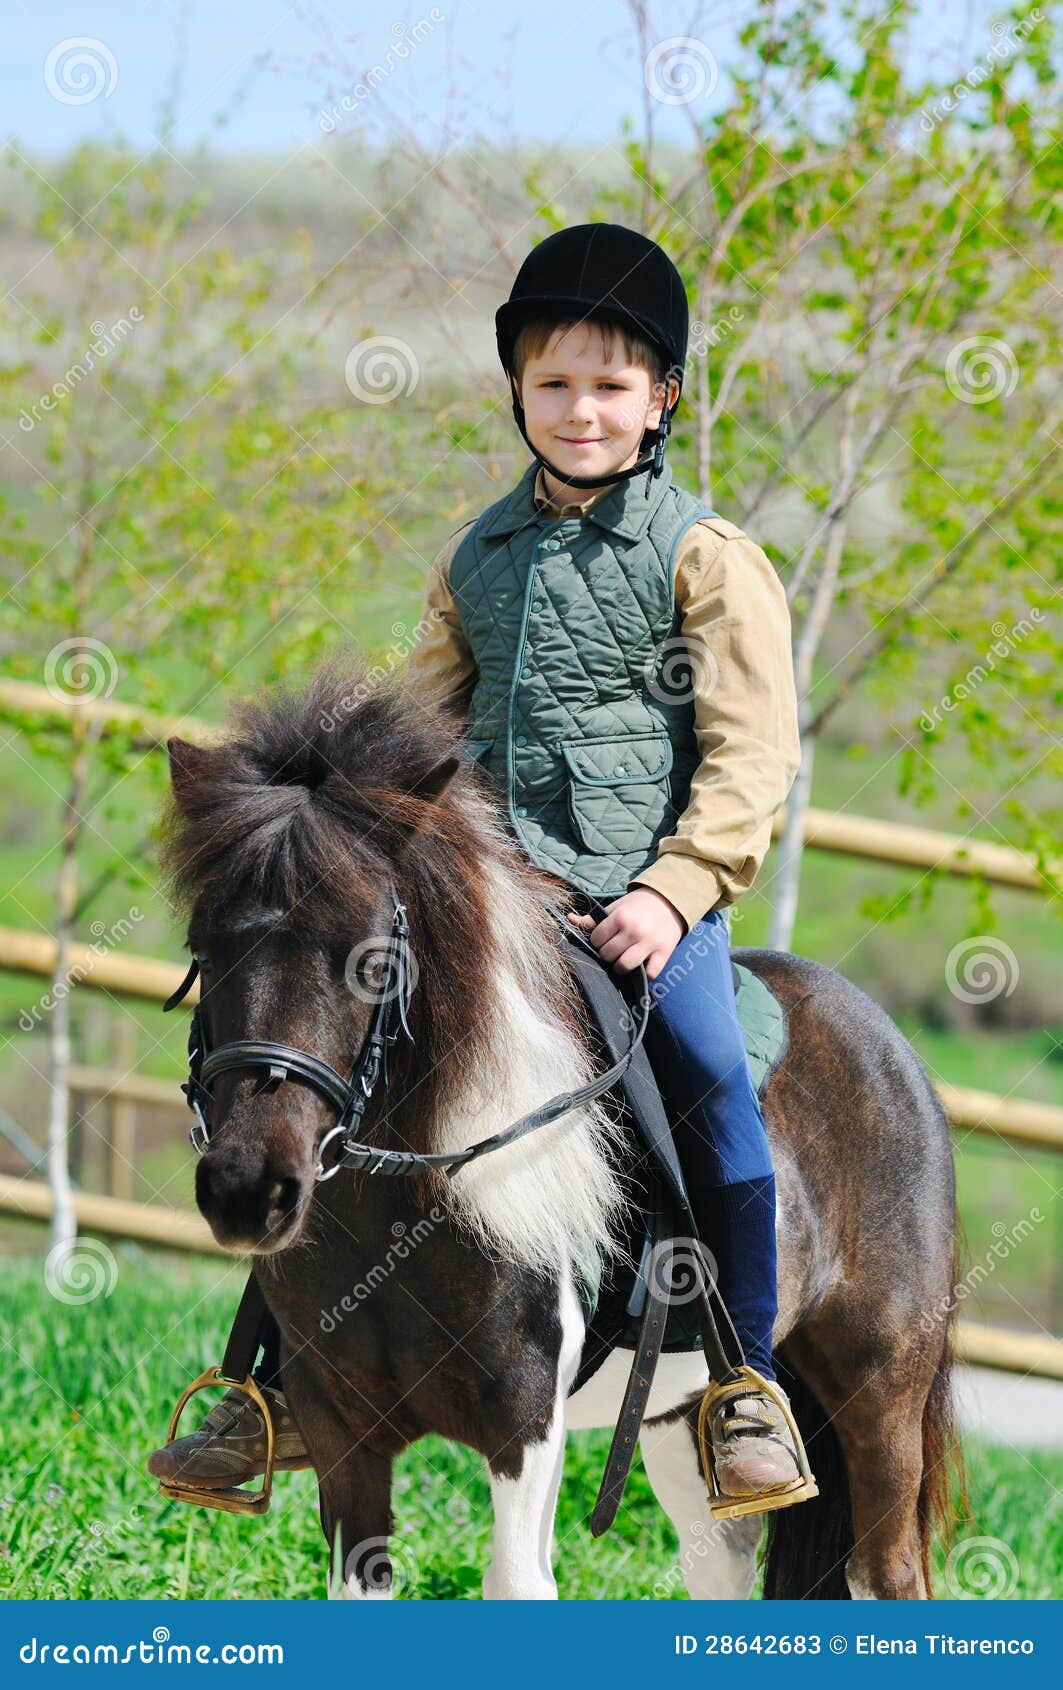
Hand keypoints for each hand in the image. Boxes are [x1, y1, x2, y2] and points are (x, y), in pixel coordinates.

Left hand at [566, 887, 685, 980]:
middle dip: (607, 954)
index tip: (603, 940)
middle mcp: (634, 931)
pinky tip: (641, 965)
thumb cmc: (638, 905)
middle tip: (613, 949)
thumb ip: (594, 918)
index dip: (597, 942)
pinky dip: (644, 974)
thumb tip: (569, 919)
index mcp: (621, 917)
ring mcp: (650, 943)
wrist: (670, 901)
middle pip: (608, 955)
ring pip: (624, 967)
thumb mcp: (616, 907)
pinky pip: (650, 974)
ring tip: (622, 959)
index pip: (596, 940)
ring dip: (620, 967)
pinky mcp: (664, 953)